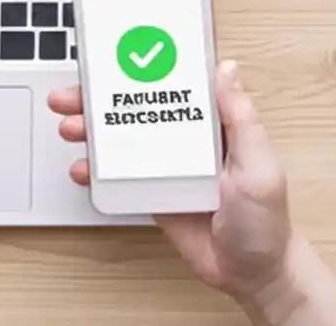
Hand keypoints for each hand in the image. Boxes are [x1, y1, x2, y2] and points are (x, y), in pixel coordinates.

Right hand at [48, 61, 293, 303]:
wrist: (252, 275)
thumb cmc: (265, 221)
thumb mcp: (259, 166)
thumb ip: (241, 119)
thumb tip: (227, 70)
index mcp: (214, 126)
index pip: (173, 87)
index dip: (141, 71)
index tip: (111, 59)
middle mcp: (187, 141)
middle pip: (137, 110)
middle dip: (100, 100)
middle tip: (71, 96)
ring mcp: (168, 167)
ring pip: (122, 140)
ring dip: (92, 132)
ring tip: (70, 129)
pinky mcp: (153, 193)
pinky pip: (120, 177)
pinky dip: (97, 172)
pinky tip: (83, 169)